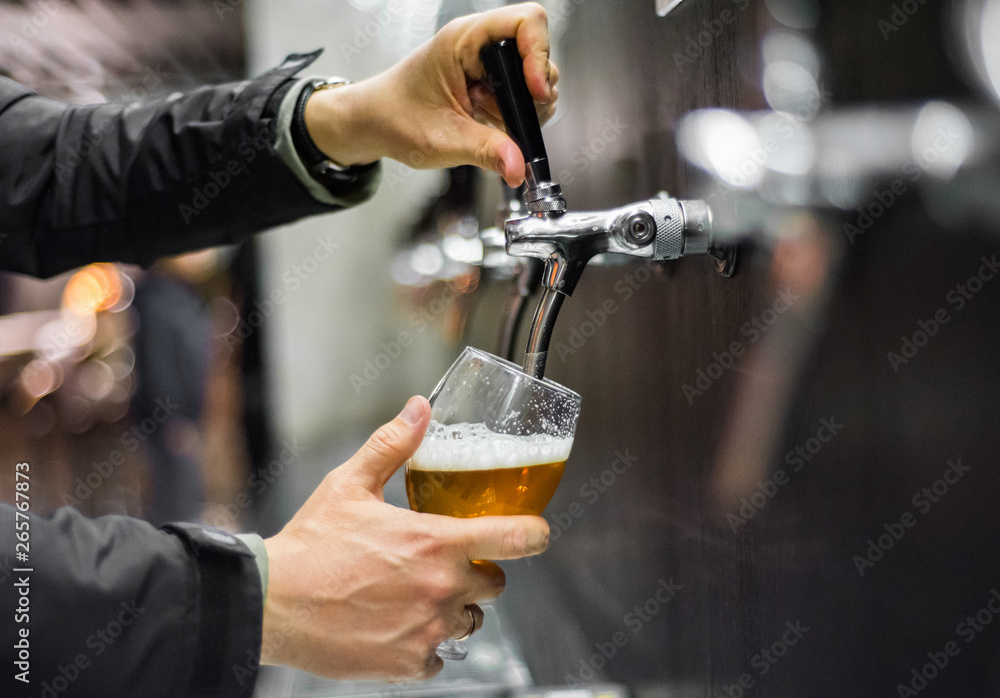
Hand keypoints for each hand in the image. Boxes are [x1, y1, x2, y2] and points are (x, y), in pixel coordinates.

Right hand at [260, 396, 549, 679]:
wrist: (270, 603)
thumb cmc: (310, 545)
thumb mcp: (350, 484)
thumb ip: (393, 445)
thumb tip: (420, 408)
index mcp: (436, 540)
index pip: (515, 537)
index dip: (534, 534)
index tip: (536, 533)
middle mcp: (442, 587)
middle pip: (494, 583)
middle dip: (477, 572)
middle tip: (441, 564)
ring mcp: (429, 629)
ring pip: (470, 621)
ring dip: (453, 609)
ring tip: (414, 596)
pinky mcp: (409, 663)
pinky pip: (441, 656)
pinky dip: (425, 644)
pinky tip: (395, 626)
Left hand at [305, 2, 558, 187]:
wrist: (376, 123)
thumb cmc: (396, 117)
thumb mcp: (444, 140)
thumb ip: (486, 152)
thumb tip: (519, 167)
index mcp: (464, 40)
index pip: (525, 23)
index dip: (538, 55)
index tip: (535, 92)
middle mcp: (479, 44)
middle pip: (536, 49)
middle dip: (535, 89)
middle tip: (513, 118)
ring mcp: (486, 62)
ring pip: (534, 73)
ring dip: (527, 105)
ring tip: (496, 123)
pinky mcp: (490, 80)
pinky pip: (522, 91)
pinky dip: (518, 113)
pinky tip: (495, 125)